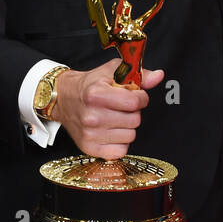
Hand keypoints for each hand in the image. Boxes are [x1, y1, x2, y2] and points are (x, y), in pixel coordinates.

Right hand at [50, 57, 164, 159]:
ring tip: (115, 117)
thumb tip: (158, 76)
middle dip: (134, 112)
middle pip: (135, 120)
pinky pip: (121, 150)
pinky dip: (120, 142)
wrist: (64, 99)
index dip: (141, 98)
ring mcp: (89, 134)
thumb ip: (139, 74)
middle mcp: (91, 116)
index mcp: (96, 95)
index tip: (135, 95)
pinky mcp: (89, 148)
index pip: (135, 102)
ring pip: (130, 136)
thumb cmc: (90, 85)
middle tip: (122, 107)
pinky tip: (112, 131)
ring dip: (127, 127)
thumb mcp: (113, 71)